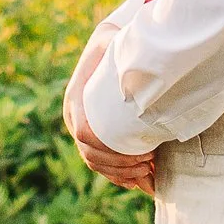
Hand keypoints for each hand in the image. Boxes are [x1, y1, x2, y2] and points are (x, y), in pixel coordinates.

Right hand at [63, 36, 155, 193]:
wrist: (105, 45)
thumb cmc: (113, 45)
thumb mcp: (113, 43)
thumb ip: (121, 51)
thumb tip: (142, 69)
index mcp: (76, 98)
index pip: (85, 134)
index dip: (112, 149)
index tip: (144, 151)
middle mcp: (74, 117)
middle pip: (91, 154)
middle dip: (120, 166)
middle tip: (149, 164)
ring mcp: (80, 127)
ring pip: (95, 163)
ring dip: (120, 174)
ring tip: (147, 173)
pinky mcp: (91, 134)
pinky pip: (99, 163)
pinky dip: (116, 175)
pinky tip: (135, 180)